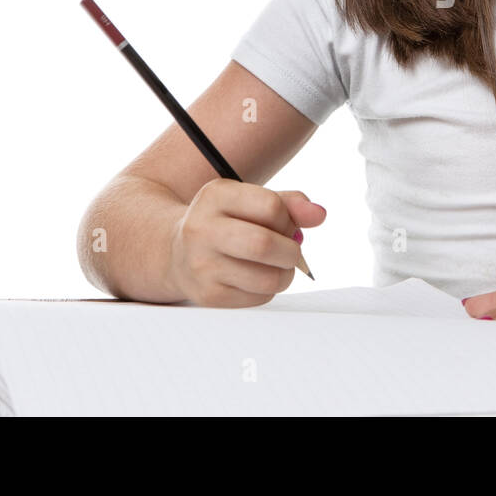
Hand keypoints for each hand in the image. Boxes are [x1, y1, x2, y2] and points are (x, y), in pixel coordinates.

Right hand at [170, 178, 325, 307]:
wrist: (176, 251)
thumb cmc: (224, 223)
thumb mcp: (250, 201)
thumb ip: (289, 203)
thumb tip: (319, 214)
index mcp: (215, 196)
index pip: (271, 207)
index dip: (289, 219)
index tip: (284, 225)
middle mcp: (202, 229)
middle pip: (265, 245)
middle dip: (291, 251)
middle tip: (290, 251)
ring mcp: (202, 266)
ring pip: (267, 278)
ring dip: (285, 274)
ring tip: (277, 265)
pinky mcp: (209, 296)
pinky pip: (259, 299)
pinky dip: (269, 290)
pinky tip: (256, 278)